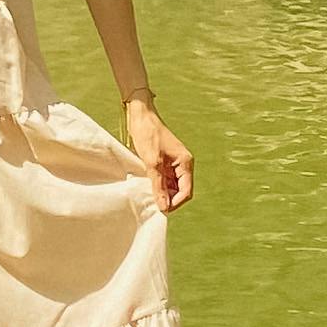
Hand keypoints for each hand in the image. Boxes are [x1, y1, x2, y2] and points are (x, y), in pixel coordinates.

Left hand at [125, 95, 193, 209]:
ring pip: (171, 186)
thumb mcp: (152, 163)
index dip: (176, 203)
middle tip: (154, 204)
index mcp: (185, 163)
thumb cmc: (148, 135)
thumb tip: (164, 207)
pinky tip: (148, 187)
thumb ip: (159, 185)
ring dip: (162, 192)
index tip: (162, 209)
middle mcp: (182, 165)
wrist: (140, 116)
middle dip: (169, 199)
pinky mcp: (163, 162)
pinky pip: (164, 179)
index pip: (186, 191)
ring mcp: (173, 164)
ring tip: (149, 196)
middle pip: (180, 190)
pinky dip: (157, 185)